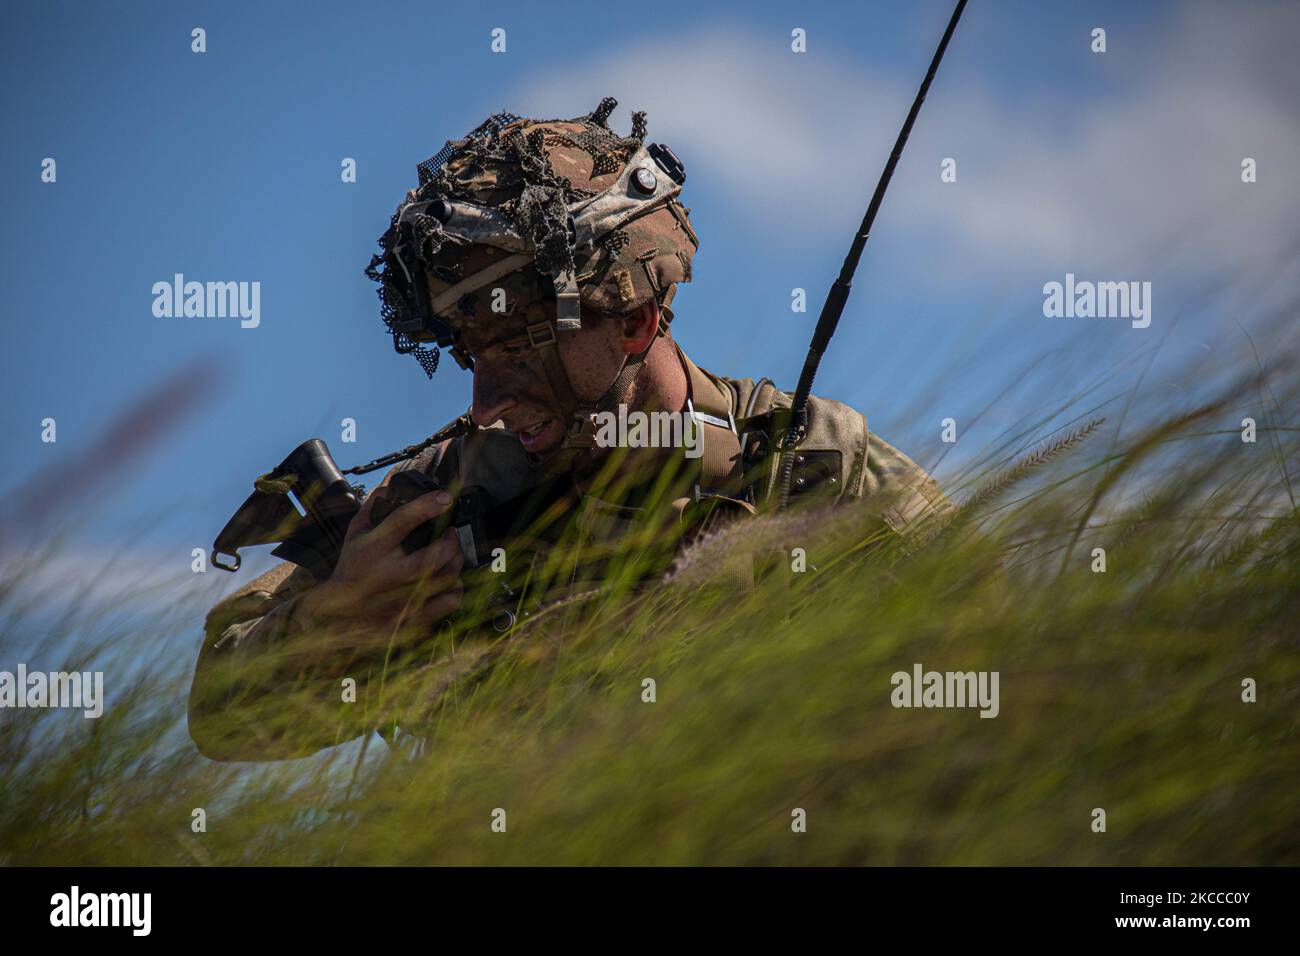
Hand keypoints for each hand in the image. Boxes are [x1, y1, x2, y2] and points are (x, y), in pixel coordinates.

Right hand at [295, 479, 464, 659]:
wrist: (338, 615)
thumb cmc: (351, 567)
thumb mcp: (354, 534)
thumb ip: (372, 508)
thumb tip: (391, 485)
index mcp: (372, 549)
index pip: (401, 521)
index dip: (427, 505)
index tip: (445, 497)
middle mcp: (388, 574)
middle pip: (433, 556)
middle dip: (451, 540)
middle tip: (451, 532)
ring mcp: (401, 599)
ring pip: (445, 578)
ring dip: (456, 560)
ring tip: (452, 552)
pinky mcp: (412, 618)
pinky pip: (448, 602)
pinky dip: (456, 588)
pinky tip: (450, 581)